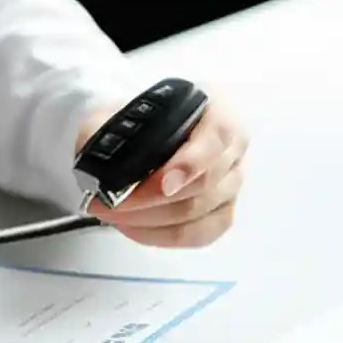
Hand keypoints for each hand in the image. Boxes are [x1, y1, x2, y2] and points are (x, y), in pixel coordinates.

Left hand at [78, 90, 248, 247]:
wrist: (135, 139)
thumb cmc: (131, 124)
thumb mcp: (114, 114)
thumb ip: (111, 134)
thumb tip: (110, 171)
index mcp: (215, 107)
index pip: (217, 135)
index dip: (191, 163)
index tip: (162, 184)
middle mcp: (232, 145)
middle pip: (206, 183)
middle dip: (152, 199)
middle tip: (110, 203)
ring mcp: (231, 181)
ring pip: (199, 212)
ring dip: (149, 219)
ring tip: (111, 214)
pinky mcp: (222, 212)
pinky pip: (199, 234)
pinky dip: (161, 235)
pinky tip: (133, 227)